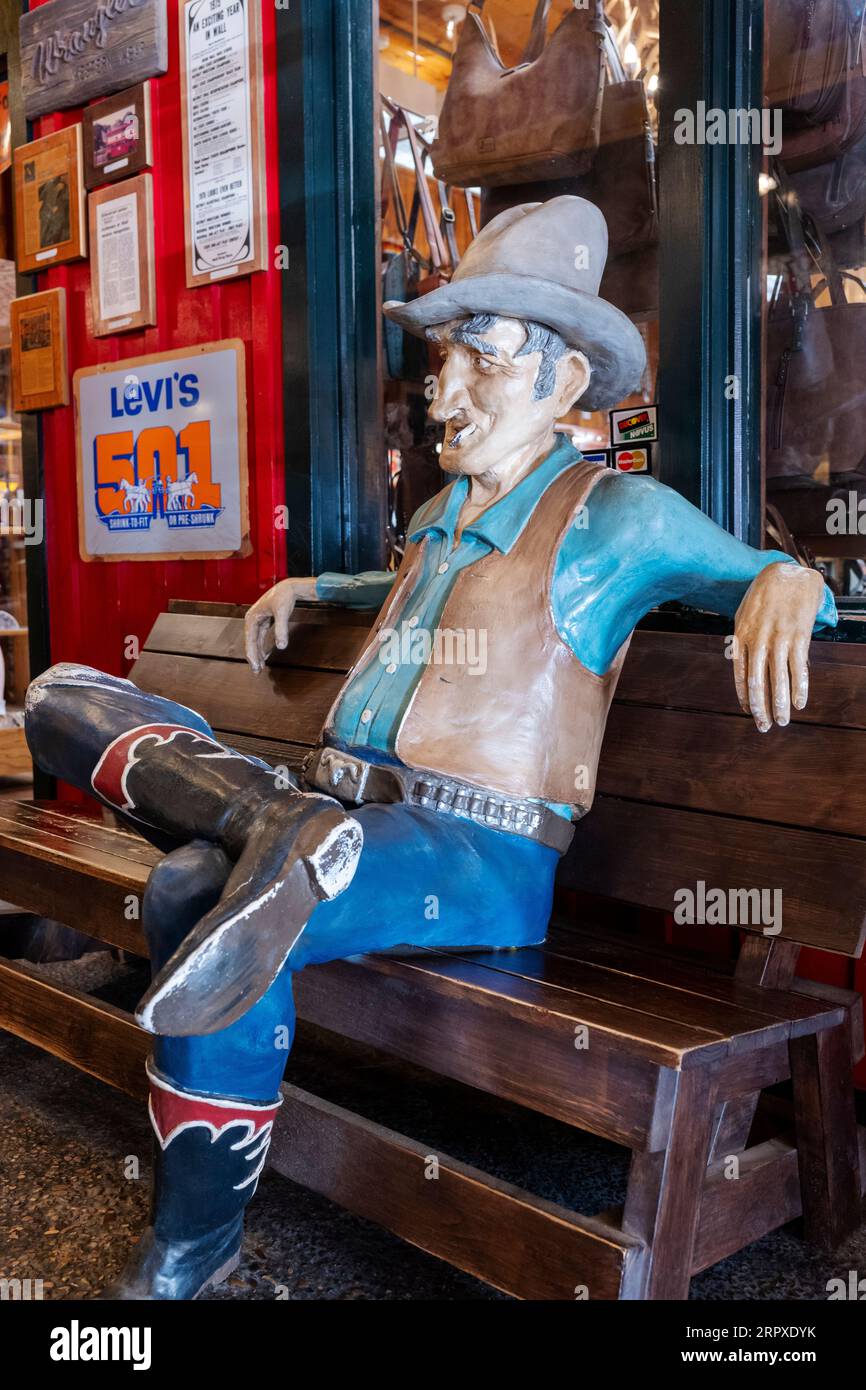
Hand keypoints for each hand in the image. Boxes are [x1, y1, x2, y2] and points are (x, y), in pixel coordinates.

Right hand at [244, 577, 316, 673]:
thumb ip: (281, 630)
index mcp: (252, 618)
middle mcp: (252, 620)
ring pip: (255, 641)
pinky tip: (264, 657)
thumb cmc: (284, 597)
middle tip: (257, 672)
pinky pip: (261, 638)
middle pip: (250, 642)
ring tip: (259, 668)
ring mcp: (258, 621)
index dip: (252, 655)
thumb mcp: (283, 613)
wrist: (290, 587)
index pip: (250, 640)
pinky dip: (262, 648)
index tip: (256, 667)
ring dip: (257, 654)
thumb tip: (281, 647)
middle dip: (253, 657)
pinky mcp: (265, 622)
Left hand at [732, 562, 823, 731]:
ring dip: (780, 703)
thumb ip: (741, 640)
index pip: (739, 675)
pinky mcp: (799, 635)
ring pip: (778, 678)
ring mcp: (779, 638)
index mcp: (741, 636)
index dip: (745, 697)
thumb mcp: (743, 615)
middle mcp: (758, 640)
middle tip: (764, 727)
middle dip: (761, 707)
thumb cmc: (763, 595)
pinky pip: (799, 666)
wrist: (787, 572)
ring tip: (782, 721)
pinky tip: (799, 703)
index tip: (749, 713)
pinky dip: (799, 687)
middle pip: (757, 681)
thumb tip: (738, 663)